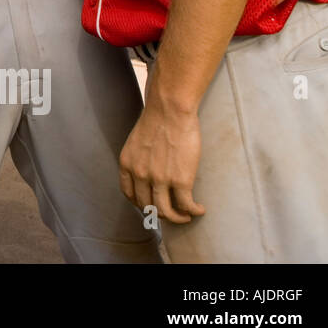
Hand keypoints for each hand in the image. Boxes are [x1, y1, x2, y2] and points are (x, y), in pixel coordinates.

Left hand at [118, 102, 206, 225]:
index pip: (129, 194)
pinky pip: (186, 205)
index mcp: (127, 164)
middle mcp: (139, 174)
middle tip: (172, 212)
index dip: (140, 203)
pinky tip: (200, 209)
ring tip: (187, 215)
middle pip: (147, 206)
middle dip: (159, 213)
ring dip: (178, 218)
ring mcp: (159, 179)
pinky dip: (193, 211)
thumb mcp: (137, 142)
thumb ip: (139, 158)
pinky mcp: (180, 180)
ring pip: (165, 211)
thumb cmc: (158, 119)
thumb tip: (149, 169)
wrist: (169, 109)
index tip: (151, 204)